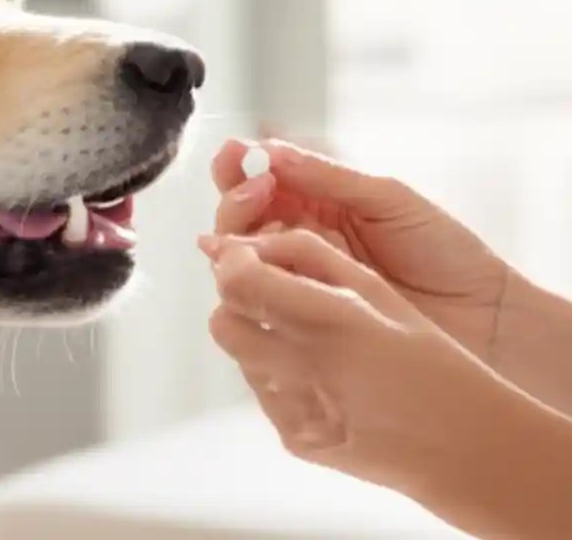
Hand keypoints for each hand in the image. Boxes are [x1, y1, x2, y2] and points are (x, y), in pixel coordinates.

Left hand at [201, 230, 525, 500]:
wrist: (466, 447)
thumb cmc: (429, 357)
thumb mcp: (379, 291)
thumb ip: (309, 256)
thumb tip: (250, 243)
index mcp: (331, 320)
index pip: (238, 281)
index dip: (233, 262)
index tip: (247, 256)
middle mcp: (305, 368)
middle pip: (223, 322)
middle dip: (237, 303)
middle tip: (269, 296)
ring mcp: (296, 410)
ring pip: (239, 357)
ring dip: (259, 338)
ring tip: (308, 341)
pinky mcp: (294, 439)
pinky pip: (263, 394)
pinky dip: (279, 376)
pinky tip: (323, 379)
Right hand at [210, 139, 509, 361]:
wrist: (484, 319)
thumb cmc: (446, 254)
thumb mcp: (388, 199)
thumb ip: (328, 177)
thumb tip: (269, 151)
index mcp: (317, 204)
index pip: (258, 181)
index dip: (237, 167)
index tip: (235, 155)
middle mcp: (297, 242)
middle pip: (237, 220)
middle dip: (235, 200)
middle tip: (257, 191)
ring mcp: (296, 284)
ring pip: (238, 260)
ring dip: (240, 240)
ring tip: (267, 230)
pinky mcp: (298, 323)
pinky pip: (257, 303)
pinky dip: (252, 285)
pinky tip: (266, 274)